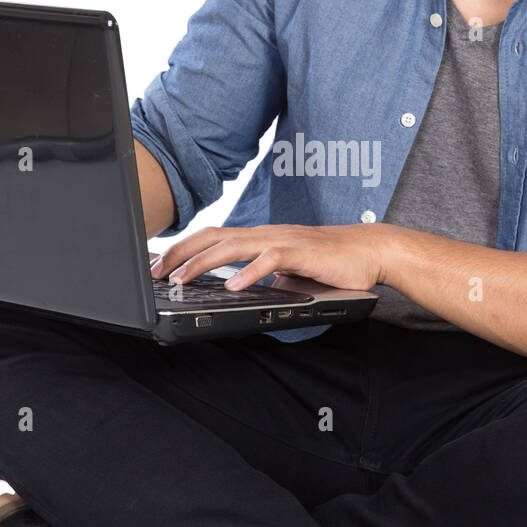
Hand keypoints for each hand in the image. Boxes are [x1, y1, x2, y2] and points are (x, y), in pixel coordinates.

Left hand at [149, 223, 395, 292]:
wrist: (370, 250)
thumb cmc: (332, 262)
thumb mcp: (288, 273)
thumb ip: (263, 278)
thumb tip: (238, 291)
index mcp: (261, 238)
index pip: (213, 238)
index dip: (183, 249)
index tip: (160, 265)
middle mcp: (266, 234)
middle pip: (213, 237)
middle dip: (180, 253)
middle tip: (155, 272)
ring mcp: (282, 240)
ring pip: (233, 246)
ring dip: (202, 263)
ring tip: (180, 279)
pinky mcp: (302, 252)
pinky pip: (270, 259)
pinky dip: (248, 272)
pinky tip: (232, 286)